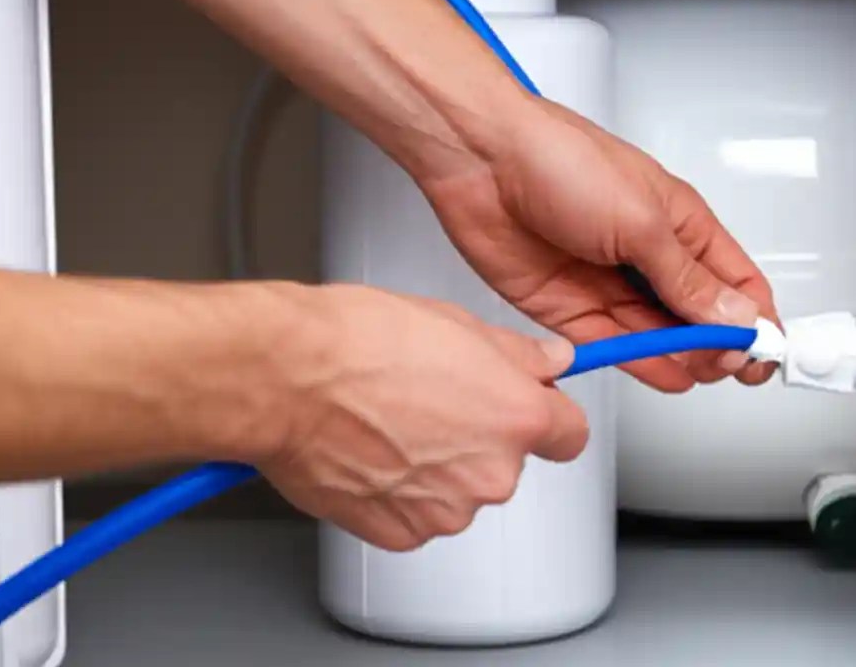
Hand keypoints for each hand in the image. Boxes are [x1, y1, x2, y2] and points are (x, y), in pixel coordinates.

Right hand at [252, 285, 585, 550]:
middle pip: (507, 462)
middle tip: (429, 400)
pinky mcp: (400, 533)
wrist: (285, 378)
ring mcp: (446, 510)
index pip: (570, 435)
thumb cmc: (357, 343)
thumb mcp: (456, 322)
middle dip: (478, 437)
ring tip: (388, 423)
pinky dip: (397, 492)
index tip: (533, 410)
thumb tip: (550, 362)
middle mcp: (491, 473)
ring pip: (458, 490)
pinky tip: (369, 452)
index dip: (549, 418)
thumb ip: (518, 354)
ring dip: (436, 467)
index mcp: (517, 418)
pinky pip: (414, 514)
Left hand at [416, 97, 779, 392]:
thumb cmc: (560, 160)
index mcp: (678, 224)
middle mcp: (648, 256)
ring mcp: (609, 284)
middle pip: (700, 316)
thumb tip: (735, 315)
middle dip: (721, 344)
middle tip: (726, 364)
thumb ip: (688, 279)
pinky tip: (666, 376)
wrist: (480, 160)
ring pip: (660, 336)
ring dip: (684, 357)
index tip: (764, 351)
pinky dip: (642, 364)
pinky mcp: (569, 308)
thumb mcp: (642, 221)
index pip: (735, 281)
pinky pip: (615, 345)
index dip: (756, 319)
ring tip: (701, 371)